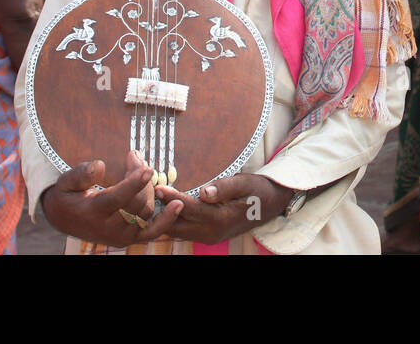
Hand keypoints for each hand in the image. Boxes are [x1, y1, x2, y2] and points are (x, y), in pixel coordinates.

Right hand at [40, 150, 182, 246]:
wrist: (65, 220)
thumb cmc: (68, 196)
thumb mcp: (65, 182)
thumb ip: (80, 174)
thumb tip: (99, 166)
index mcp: (92, 212)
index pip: (116, 199)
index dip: (133, 184)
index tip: (147, 169)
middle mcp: (108, 227)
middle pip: (135, 202)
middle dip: (140, 177)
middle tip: (136, 157)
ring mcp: (121, 235)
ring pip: (146, 211)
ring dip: (150, 189)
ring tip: (143, 169)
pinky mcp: (130, 237)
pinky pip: (152, 231)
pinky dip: (166, 220)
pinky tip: (177, 205)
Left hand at [154, 173, 291, 244]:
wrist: (271, 205)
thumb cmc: (258, 191)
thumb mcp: (245, 183)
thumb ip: (224, 187)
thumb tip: (204, 191)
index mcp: (220, 219)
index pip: (189, 209)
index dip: (172, 198)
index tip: (157, 187)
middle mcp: (211, 232)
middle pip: (176, 225)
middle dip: (160, 211)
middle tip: (147, 192)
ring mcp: (208, 237)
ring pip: (177, 230)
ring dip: (164, 216)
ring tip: (152, 198)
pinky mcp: (206, 235)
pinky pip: (183, 230)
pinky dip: (173, 218)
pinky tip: (165, 205)